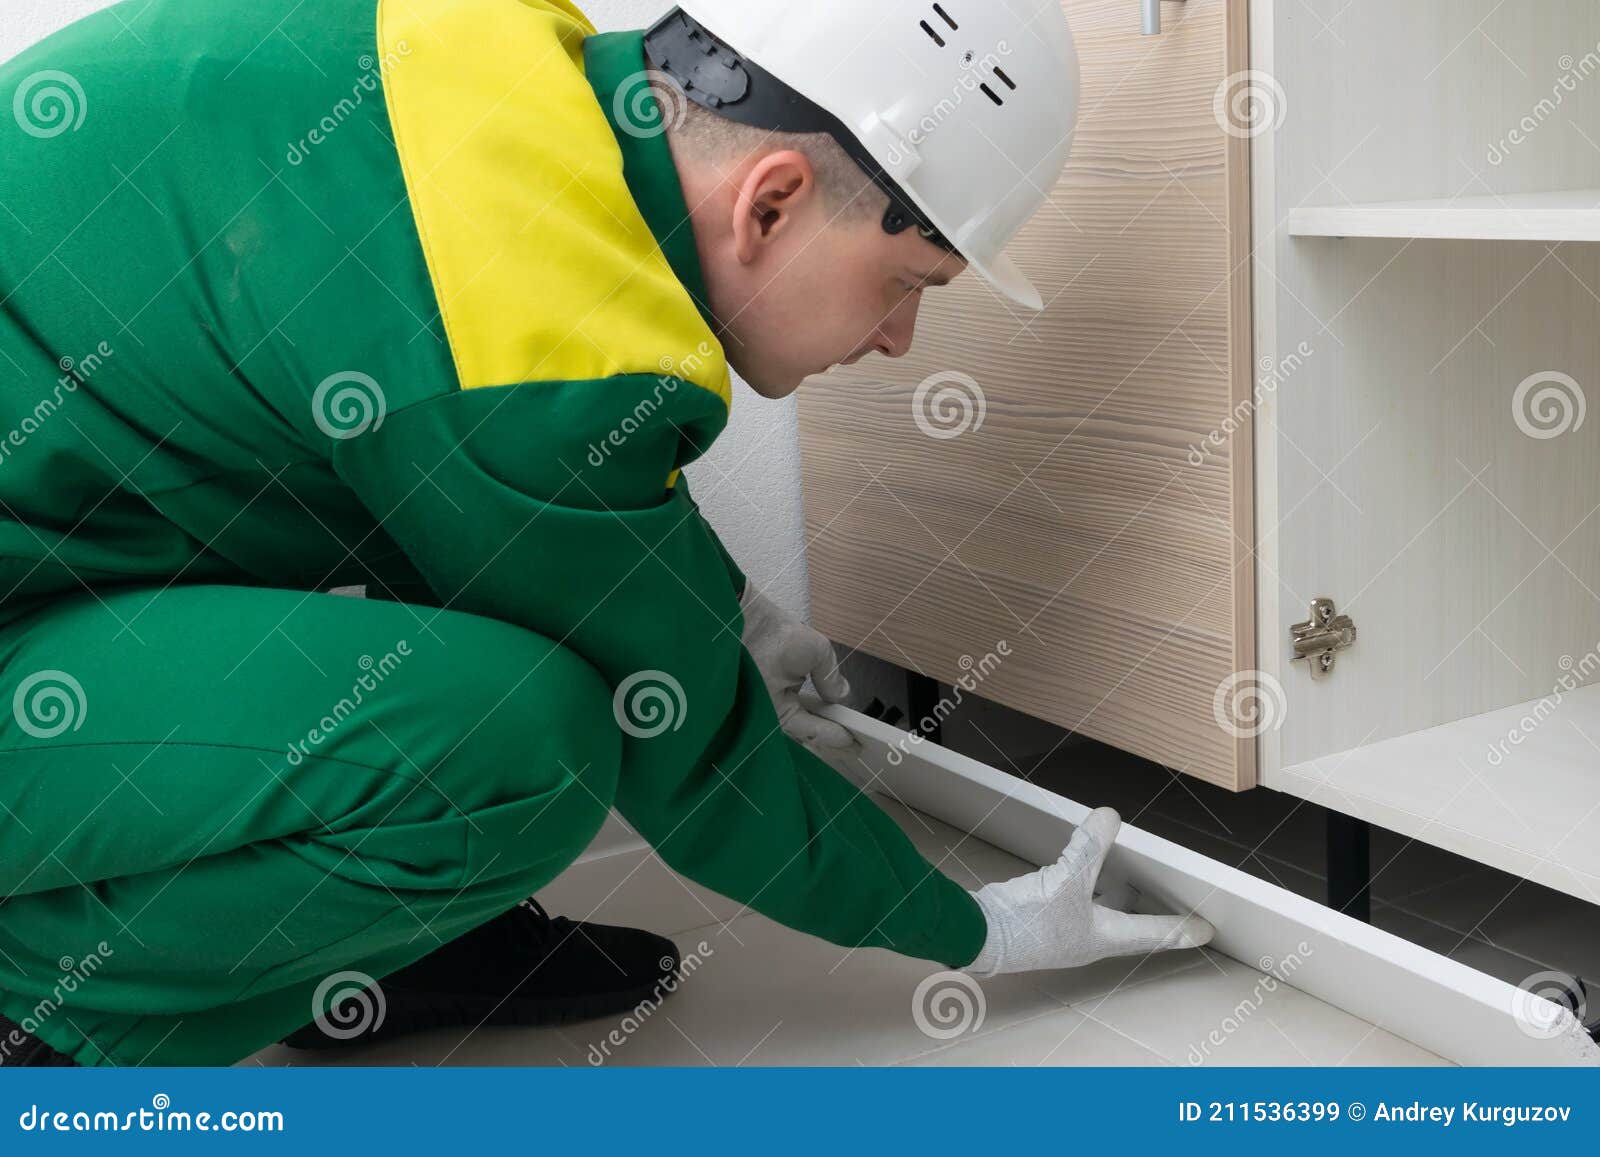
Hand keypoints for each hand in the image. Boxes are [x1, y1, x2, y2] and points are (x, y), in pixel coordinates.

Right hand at [740, 584, 853, 749]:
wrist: (736, 614)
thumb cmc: (767, 633)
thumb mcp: (814, 651)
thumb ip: (831, 677)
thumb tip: (840, 693)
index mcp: (777, 713)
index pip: (814, 731)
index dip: (837, 736)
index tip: (854, 740)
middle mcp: (767, 715)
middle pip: (802, 732)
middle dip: (825, 732)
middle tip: (850, 735)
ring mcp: (760, 705)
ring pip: (792, 720)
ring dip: (812, 719)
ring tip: (834, 719)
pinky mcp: (757, 692)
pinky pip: (782, 706)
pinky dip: (799, 706)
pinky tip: (812, 703)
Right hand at [966, 808, 1213, 975]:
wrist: (978, 934)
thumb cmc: (1025, 923)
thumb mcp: (1065, 879)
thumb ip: (1089, 846)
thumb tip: (1110, 817)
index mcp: (1103, 937)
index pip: (1154, 933)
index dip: (1182, 929)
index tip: (1206, 930)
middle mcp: (1088, 940)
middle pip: (1131, 926)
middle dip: (1151, 912)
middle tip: (1172, 898)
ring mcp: (1066, 934)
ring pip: (1104, 914)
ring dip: (1117, 898)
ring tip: (1130, 878)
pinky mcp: (1045, 924)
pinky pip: (1079, 906)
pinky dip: (1088, 889)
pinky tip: (1082, 874)